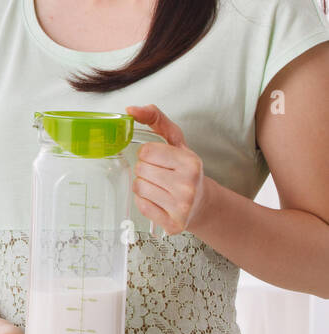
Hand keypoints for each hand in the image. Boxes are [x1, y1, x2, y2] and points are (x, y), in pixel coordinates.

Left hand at [124, 104, 209, 235]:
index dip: (148, 154)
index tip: (160, 159)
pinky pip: (141, 206)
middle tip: (160, 174)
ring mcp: (181, 207)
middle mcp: (188, 185)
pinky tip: (159, 200)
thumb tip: (130, 109)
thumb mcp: (175, 141)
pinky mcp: (173, 224)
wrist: (202, 203)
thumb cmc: (184, 168)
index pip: (146, 151)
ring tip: (160, 187)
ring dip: (144, 185)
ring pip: (139, 188)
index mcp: (191, 162)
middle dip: (145, 169)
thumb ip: (155, 119)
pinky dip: (145, 202)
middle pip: (141, 170)